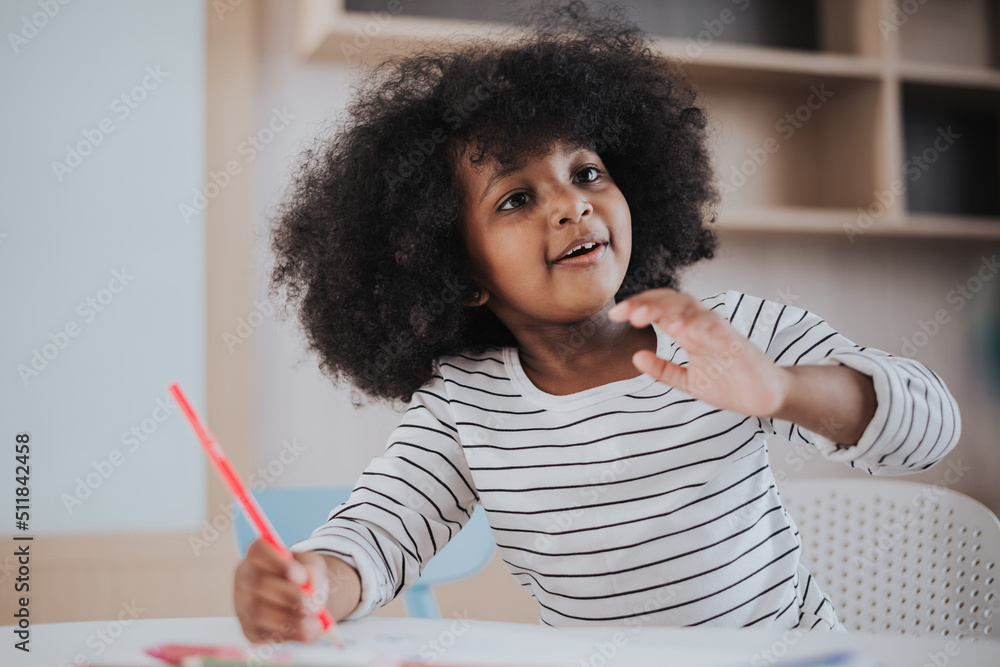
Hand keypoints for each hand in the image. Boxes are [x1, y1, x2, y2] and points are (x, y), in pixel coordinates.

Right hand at [234, 540, 332, 643]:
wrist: (303, 600)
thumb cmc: (304, 576)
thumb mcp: (313, 565)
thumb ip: (312, 568)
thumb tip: (307, 581)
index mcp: (258, 555)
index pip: (258, 550)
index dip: (278, 563)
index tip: (301, 577)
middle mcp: (244, 578)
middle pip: (258, 584)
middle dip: (289, 596)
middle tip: (313, 604)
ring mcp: (242, 605)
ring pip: (259, 613)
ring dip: (290, 620)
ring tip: (316, 623)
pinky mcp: (249, 630)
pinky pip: (264, 634)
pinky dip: (291, 635)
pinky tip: (310, 631)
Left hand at [608, 288, 789, 416]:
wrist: (766, 398)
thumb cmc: (731, 384)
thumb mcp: (688, 381)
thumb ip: (663, 370)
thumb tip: (635, 358)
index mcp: (691, 330)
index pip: (662, 309)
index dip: (639, 307)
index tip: (615, 315)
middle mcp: (703, 325)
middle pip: (672, 302)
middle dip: (646, 304)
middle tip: (623, 312)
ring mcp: (720, 332)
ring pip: (690, 309)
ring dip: (664, 310)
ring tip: (641, 315)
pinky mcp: (735, 343)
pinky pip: (714, 328)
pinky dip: (695, 324)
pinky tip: (676, 327)